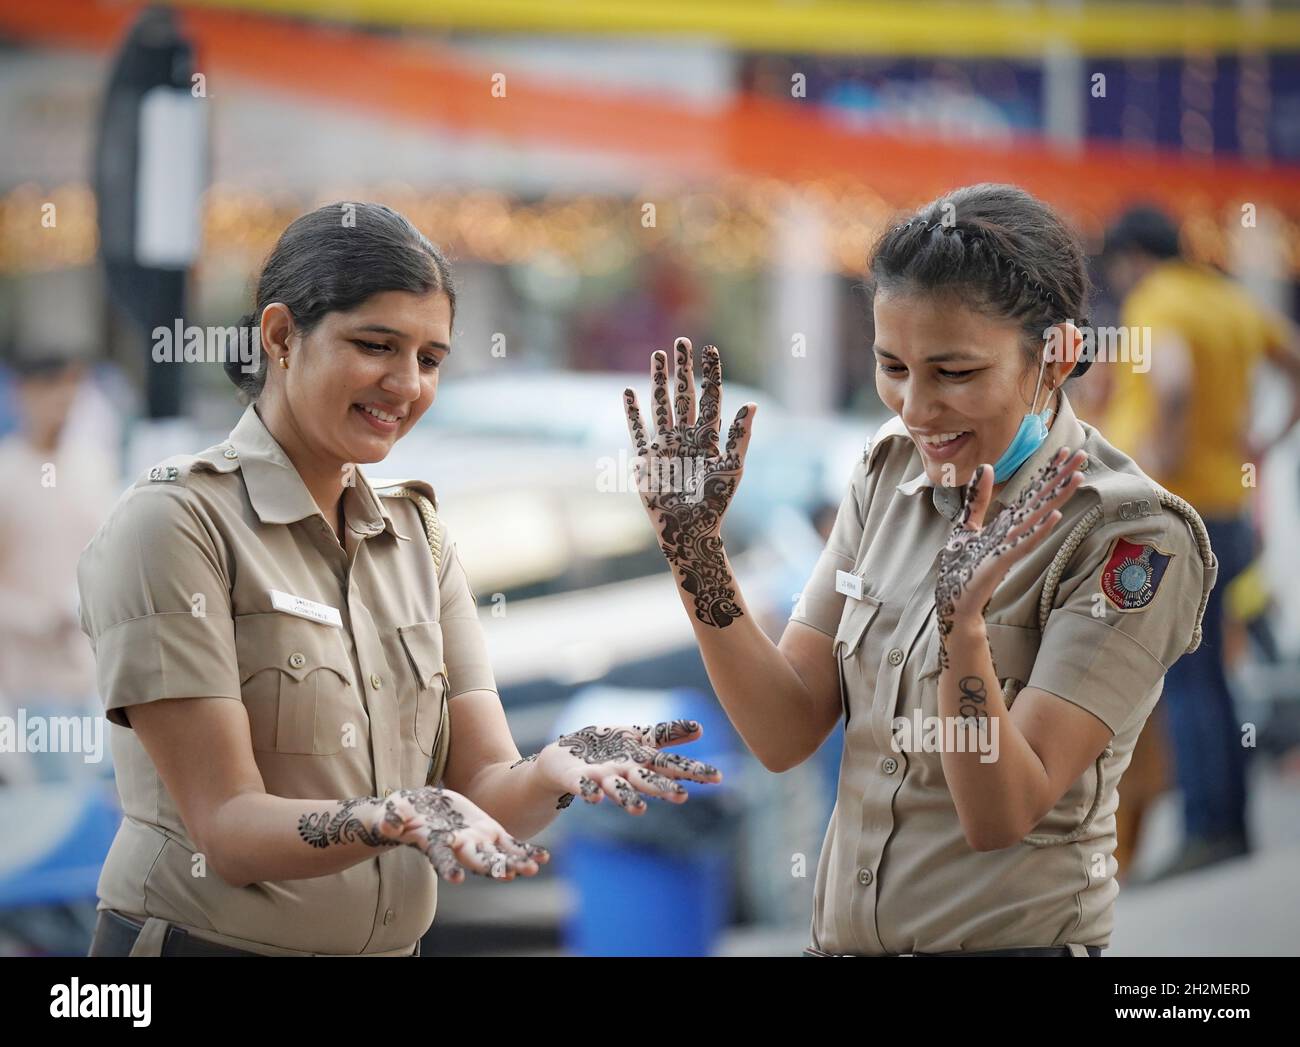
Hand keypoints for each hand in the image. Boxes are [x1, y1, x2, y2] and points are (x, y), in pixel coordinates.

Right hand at [369, 786, 549, 883]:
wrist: (420, 810)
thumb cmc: (401, 814)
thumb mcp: (393, 814)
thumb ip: (391, 820)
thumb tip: (384, 823)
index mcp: (436, 843)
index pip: (441, 858)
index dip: (447, 867)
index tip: (456, 878)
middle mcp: (459, 847)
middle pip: (476, 860)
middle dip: (492, 867)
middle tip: (508, 875)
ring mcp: (476, 841)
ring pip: (498, 856)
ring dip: (515, 863)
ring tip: (534, 869)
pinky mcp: (489, 831)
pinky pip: (510, 844)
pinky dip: (526, 852)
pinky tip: (543, 858)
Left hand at [529, 720, 722, 812]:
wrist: (562, 759)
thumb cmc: (604, 749)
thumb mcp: (637, 737)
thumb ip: (666, 735)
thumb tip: (701, 728)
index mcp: (640, 761)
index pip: (670, 766)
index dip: (692, 771)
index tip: (717, 778)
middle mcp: (624, 772)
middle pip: (646, 780)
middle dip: (662, 788)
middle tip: (681, 797)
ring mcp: (601, 778)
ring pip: (617, 788)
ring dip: (627, 797)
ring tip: (639, 809)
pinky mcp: (577, 779)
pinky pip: (583, 786)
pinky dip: (589, 791)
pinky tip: (594, 797)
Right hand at [622, 337, 756, 626]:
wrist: (688, 532)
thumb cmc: (714, 505)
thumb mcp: (732, 469)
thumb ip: (740, 437)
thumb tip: (752, 405)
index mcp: (709, 438)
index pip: (709, 397)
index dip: (710, 374)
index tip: (711, 349)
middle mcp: (686, 437)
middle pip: (683, 395)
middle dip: (682, 369)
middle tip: (682, 342)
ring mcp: (665, 446)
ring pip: (661, 405)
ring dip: (658, 381)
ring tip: (657, 356)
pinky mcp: (646, 460)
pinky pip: (638, 430)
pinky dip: (632, 412)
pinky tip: (629, 392)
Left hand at [934, 448, 1086, 668]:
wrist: (956, 598)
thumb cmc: (963, 565)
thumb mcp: (967, 524)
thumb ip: (978, 498)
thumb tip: (988, 466)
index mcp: (1009, 523)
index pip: (1033, 493)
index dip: (1048, 472)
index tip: (1063, 450)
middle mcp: (1015, 532)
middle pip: (1042, 500)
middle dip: (1061, 478)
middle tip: (1082, 454)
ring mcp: (1012, 546)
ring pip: (1040, 517)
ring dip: (1058, 498)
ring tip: (1077, 477)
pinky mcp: (1003, 560)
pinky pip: (1025, 542)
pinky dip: (1041, 529)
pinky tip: (1055, 515)